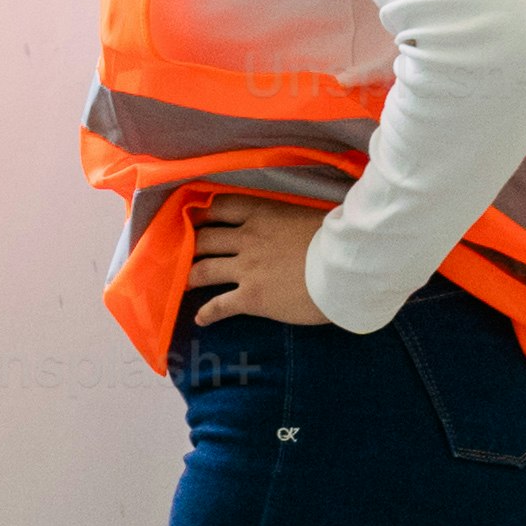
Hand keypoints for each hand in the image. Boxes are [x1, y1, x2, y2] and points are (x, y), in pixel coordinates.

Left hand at [184, 200, 330, 326]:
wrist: (343, 267)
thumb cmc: (336, 238)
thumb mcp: (307, 215)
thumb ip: (287, 219)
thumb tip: (289, 224)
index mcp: (261, 213)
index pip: (220, 206)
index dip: (204, 212)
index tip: (196, 216)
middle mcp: (246, 238)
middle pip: (205, 238)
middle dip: (191, 245)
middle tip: (182, 252)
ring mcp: (246, 269)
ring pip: (204, 270)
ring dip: (189, 276)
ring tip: (183, 283)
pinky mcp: (251, 298)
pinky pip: (219, 305)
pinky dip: (206, 313)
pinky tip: (200, 319)